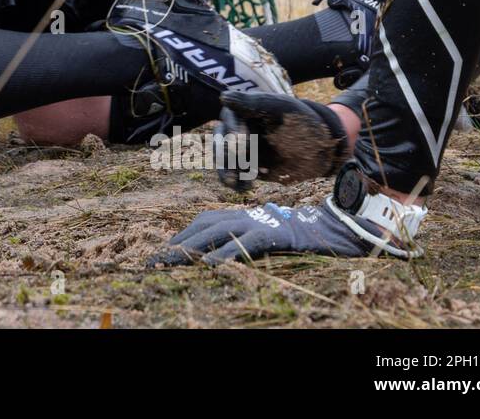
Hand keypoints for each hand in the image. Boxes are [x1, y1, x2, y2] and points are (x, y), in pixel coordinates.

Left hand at [148, 201, 377, 264]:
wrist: (324, 227)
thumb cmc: (289, 235)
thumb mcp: (257, 234)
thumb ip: (236, 237)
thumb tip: (210, 255)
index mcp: (236, 214)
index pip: (200, 222)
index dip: (180, 235)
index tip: (161, 251)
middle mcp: (240, 215)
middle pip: (200, 227)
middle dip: (176, 244)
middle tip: (154, 261)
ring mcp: (253, 223)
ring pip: (214, 233)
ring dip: (190, 248)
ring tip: (171, 261)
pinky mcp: (269, 234)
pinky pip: (242, 245)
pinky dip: (225, 254)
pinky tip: (209, 266)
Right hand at [214, 90, 348, 189]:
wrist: (324, 150)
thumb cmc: (304, 122)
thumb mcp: (281, 108)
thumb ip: (254, 103)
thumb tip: (224, 97)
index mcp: (245, 111)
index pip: (229, 117)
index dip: (232, 129)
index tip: (241, 141)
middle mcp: (239, 129)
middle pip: (221, 140)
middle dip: (225, 154)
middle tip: (238, 163)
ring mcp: (243, 150)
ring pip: (225, 160)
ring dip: (227, 170)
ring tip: (234, 181)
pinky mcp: (249, 167)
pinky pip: (236, 175)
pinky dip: (236, 182)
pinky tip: (245, 187)